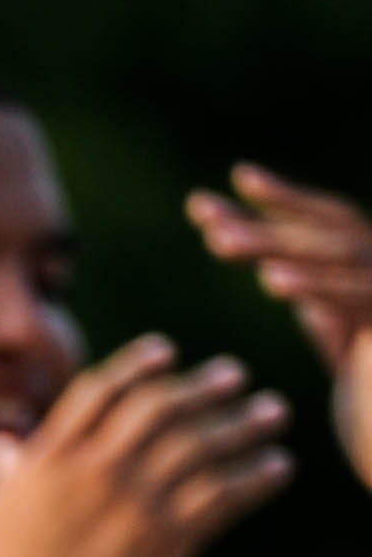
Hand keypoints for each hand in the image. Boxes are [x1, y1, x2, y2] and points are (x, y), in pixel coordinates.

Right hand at [0, 335, 287, 556]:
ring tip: (271, 413)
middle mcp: (89, 472)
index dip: (136, 365)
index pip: (99, 393)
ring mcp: (128, 505)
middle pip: (158, 407)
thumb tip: (5, 445)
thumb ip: (2, 480)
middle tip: (233, 376)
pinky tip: (276, 469)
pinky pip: (222, 495)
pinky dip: (255, 477)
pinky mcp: (162, 541)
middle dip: (201, 386)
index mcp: (43, 461)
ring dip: (243, 423)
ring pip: (199, 444)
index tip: (165, 350)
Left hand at [191, 165, 371, 482]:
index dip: (285, 205)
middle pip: (335, 232)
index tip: (221, 193)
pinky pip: (362, 298)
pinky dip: (319, 286)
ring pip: (345, 255)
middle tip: (200, 209)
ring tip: (218, 242)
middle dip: (266, 219)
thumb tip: (294, 283)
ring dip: (280, 246)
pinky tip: (272, 281)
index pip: (334, 230)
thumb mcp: (349, 363)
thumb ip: (332, 321)